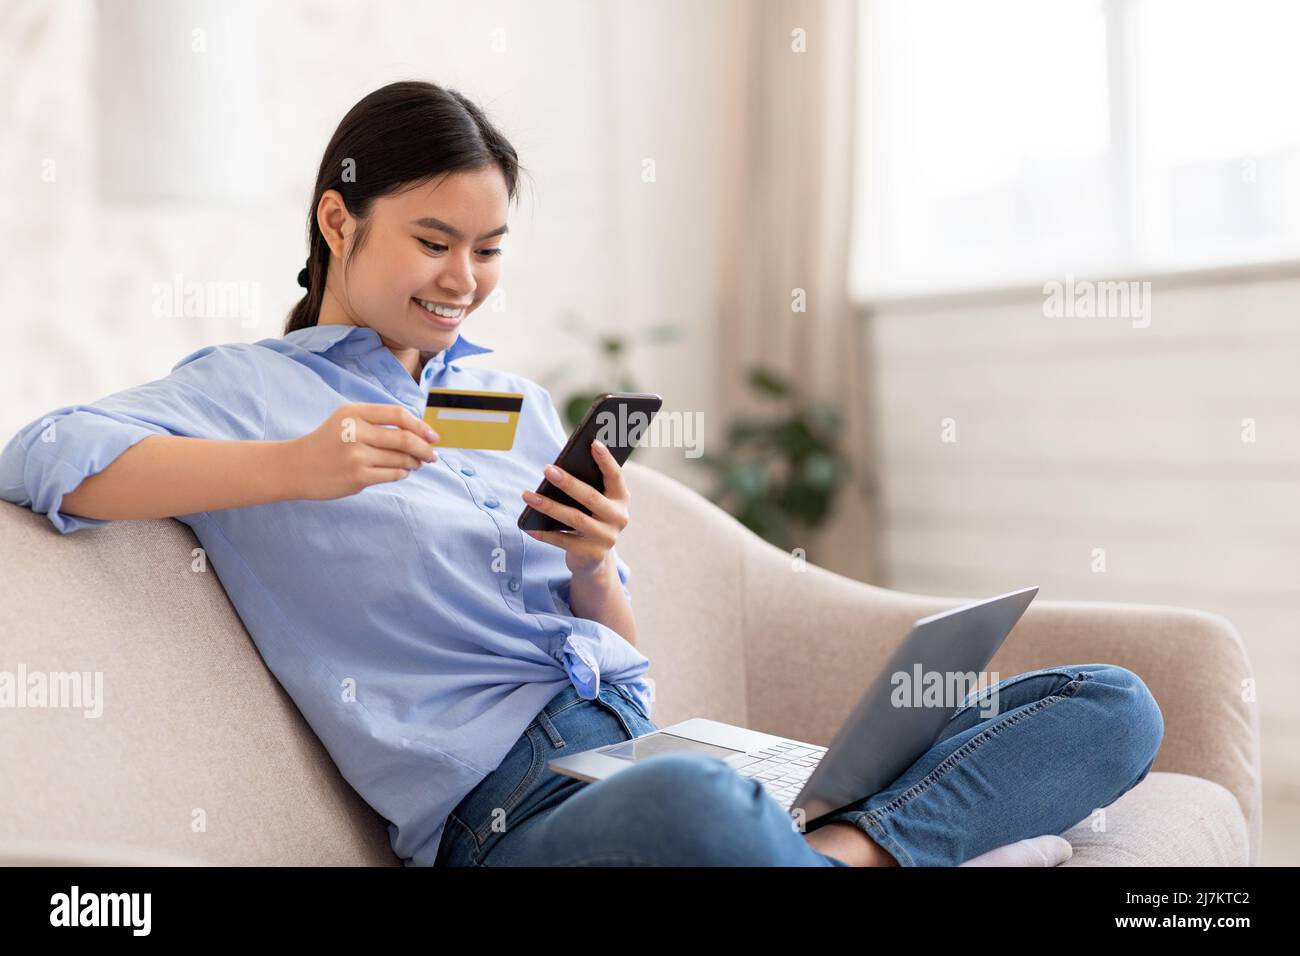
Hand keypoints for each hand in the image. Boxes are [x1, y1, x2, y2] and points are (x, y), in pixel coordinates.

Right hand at [286, 402, 439, 499]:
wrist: (296, 467)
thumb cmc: (328, 442)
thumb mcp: (347, 420)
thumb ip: (378, 421)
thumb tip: (419, 431)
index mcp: (354, 413)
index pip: (397, 414)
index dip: (420, 425)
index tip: (433, 435)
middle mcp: (355, 432)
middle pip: (404, 439)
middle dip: (425, 448)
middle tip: (433, 455)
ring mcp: (356, 456)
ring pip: (401, 459)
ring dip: (415, 462)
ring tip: (416, 463)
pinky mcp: (358, 477)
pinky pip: (393, 475)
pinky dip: (402, 473)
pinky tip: (401, 471)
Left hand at [521, 439, 629, 576]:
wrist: (594, 559)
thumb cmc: (589, 518)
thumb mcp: (594, 503)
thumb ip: (586, 486)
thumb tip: (557, 469)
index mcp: (621, 499)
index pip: (615, 476)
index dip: (606, 460)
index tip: (593, 443)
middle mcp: (618, 518)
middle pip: (590, 497)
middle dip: (568, 482)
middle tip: (547, 469)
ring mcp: (606, 538)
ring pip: (575, 519)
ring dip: (549, 506)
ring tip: (527, 495)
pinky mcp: (591, 554)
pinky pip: (563, 541)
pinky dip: (544, 533)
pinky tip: (528, 526)